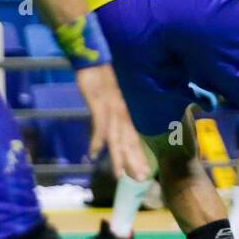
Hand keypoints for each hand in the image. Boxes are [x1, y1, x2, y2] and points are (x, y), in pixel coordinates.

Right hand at [75, 65, 150, 183]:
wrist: (94, 58)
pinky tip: (94, 153)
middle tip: (141, 180)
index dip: (139, 156)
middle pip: (128, 142)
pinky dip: (96, 139)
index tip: (144, 173)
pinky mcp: (98, 104)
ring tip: (120, 175)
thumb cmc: (101, 78)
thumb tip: (112, 128)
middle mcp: (121, 114)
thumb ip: (111, 113)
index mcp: (124, 114)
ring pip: (116, 138)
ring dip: (118, 157)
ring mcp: (110, 110)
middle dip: (134, 162)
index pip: (134, 139)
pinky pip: (99, 125)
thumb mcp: (109, 98)